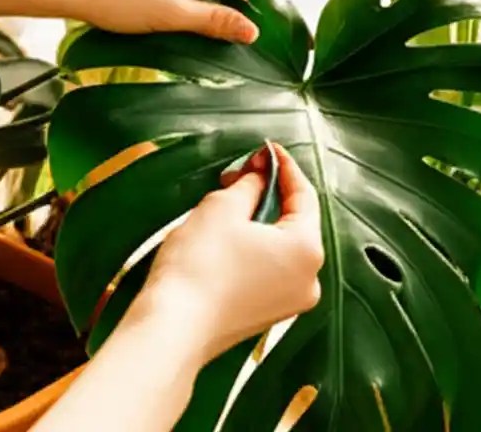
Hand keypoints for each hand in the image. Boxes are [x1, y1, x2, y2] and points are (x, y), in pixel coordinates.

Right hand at [130, 144, 323, 363]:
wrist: (171, 329)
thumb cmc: (198, 268)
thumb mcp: (223, 208)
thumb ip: (250, 185)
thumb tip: (260, 174)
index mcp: (307, 249)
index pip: (304, 194)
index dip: (282, 166)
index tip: (266, 150)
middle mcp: (308, 279)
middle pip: (294, 221)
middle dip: (267, 194)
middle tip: (239, 174)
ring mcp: (289, 302)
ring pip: (280, 247)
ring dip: (258, 221)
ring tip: (227, 203)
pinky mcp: (267, 315)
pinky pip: (268, 270)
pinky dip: (253, 249)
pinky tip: (226, 238)